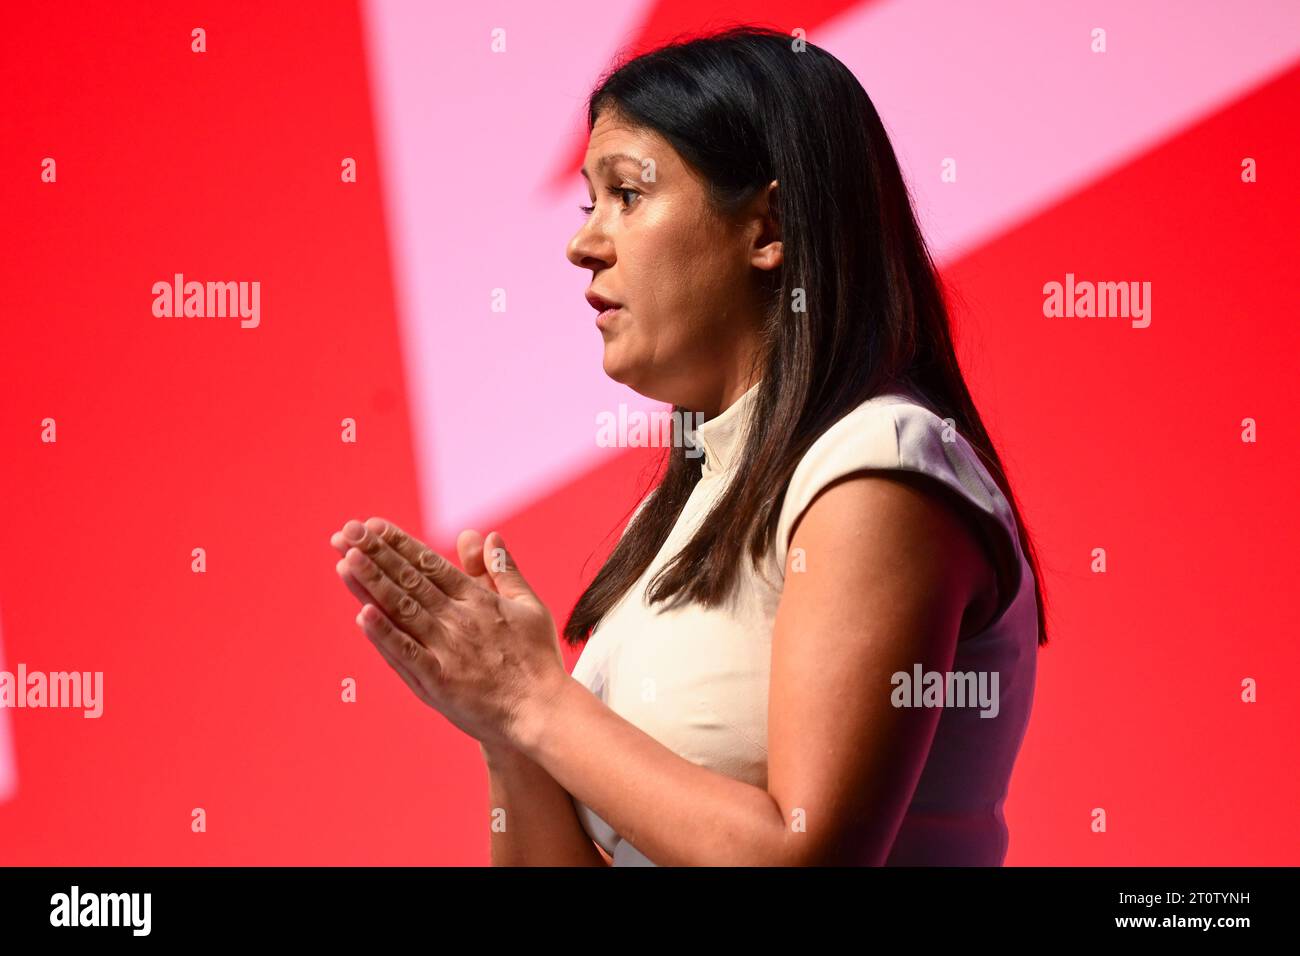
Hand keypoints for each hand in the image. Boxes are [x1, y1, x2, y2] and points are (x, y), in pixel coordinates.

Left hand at [329, 517, 567, 750]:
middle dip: (376, 554)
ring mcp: (446, 650)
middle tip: (348, 531)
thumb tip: (487, 535)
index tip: (373, 525)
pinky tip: (362, 615)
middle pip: (410, 580)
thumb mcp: (528, 605)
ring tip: (346, 560)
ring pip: (402, 610)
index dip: (399, 543)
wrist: (543, 710)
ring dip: (372, 584)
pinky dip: (384, 635)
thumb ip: (503, 570)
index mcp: (477, 600)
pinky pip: (406, 654)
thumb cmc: (537, 659)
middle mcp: (458, 619)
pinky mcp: (438, 682)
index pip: (430, 564)